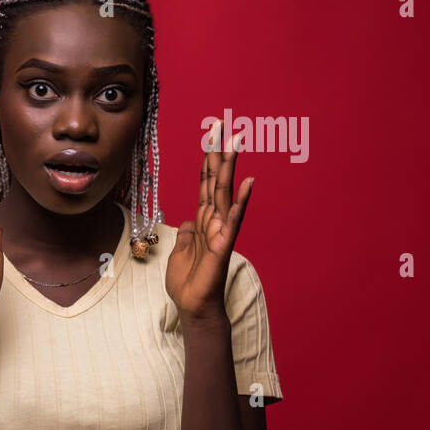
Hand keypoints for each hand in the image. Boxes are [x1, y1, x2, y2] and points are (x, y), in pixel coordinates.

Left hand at [166, 118, 253, 325]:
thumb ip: (188, 232)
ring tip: (234, 141)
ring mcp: (221, 230)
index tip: (211, 133)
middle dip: (219, 151)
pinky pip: (232, 219)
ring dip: (229, 166)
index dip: (208, 158)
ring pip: (224, 192)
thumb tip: (188, 220)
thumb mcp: (181, 250)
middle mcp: (215, 220)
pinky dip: (240, 200)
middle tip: (223, 122)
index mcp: (203, 219)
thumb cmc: (188, 282)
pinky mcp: (222, 244)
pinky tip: (247, 182)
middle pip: (217, 179)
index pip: (206, 182)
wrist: (193, 306)